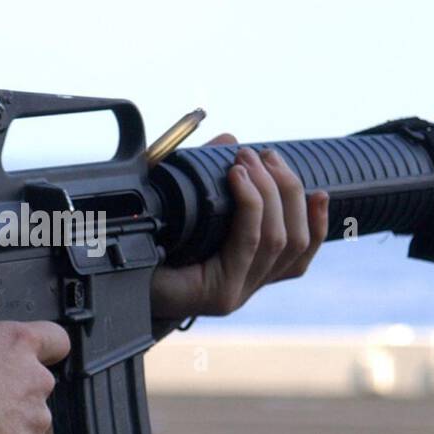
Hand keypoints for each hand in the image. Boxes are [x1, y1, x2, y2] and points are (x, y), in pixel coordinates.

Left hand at [151, 134, 329, 318]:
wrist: (114, 280)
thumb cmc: (146, 244)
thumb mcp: (186, 203)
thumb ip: (210, 176)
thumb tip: (230, 138)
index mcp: (247, 272)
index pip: (300, 254)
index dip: (317, 222)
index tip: (318, 190)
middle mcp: (247, 285)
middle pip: (294, 240)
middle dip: (286, 191)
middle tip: (266, 156)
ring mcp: (236, 292)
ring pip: (276, 239)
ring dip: (268, 192)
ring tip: (249, 160)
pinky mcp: (220, 294)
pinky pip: (247, 244)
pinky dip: (249, 207)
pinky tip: (239, 180)